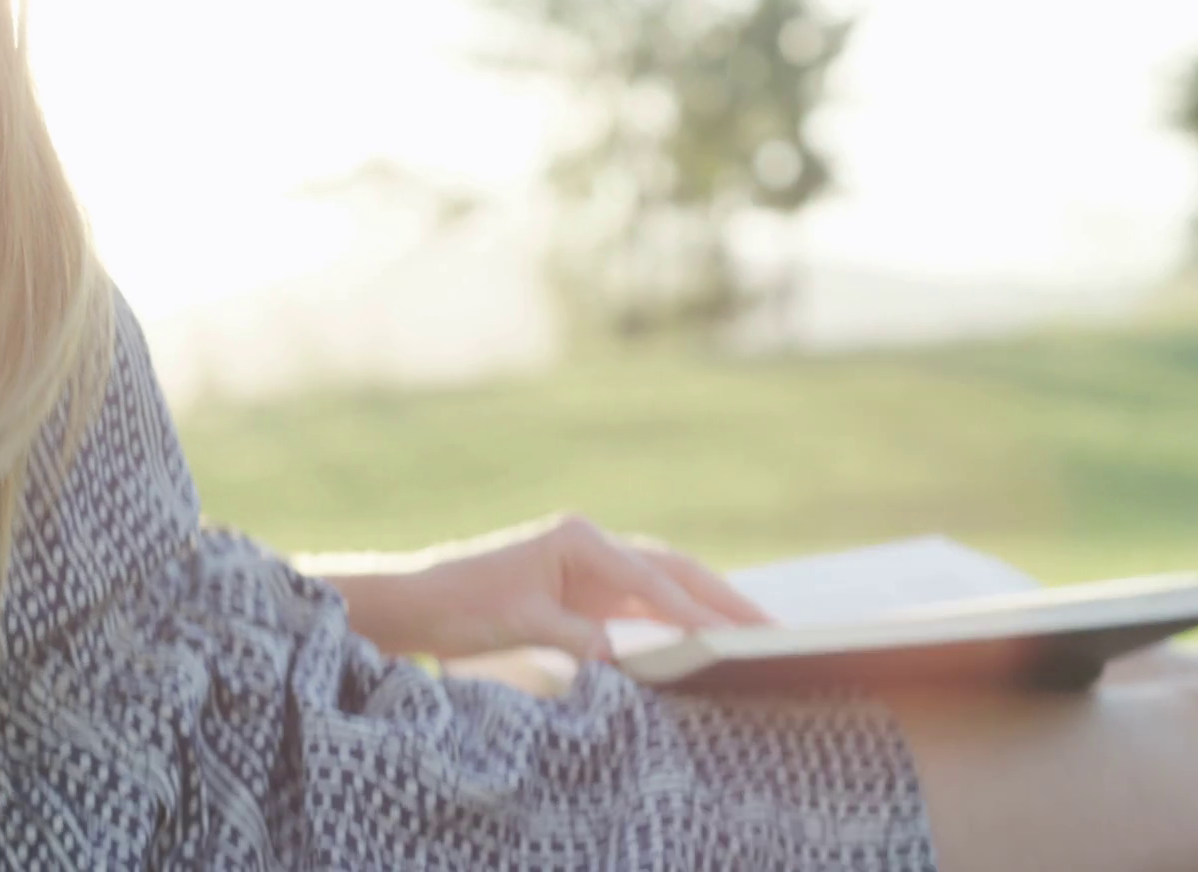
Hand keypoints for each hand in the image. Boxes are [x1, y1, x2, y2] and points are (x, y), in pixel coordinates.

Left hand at [367, 514, 768, 661]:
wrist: (422, 601)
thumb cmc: (464, 605)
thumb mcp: (520, 625)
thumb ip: (577, 638)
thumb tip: (625, 658)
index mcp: (579, 540)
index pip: (651, 582)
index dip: (695, 613)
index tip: (732, 638)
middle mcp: (593, 544)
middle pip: (674, 572)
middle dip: (724, 600)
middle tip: (775, 629)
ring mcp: (594, 565)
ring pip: (667, 586)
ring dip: (709, 609)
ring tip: (757, 635)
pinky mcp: (590, 590)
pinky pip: (646, 605)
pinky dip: (679, 621)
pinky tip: (709, 641)